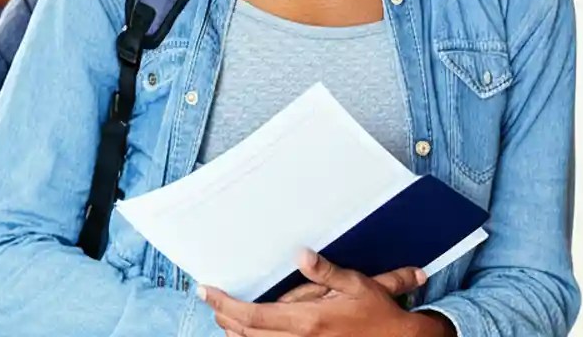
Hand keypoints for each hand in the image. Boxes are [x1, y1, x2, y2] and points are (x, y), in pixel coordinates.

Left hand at [200, 251, 428, 336]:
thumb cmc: (377, 314)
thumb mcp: (356, 285)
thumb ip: (325, 271)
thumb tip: (301, 254)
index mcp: (307, 321)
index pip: (252, 315)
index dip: (224, 304)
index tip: (205, 291)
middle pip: (245, 333)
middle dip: (222, 316)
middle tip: (208, 299)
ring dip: (234, 331)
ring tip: (222, 313)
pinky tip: (246, 330)